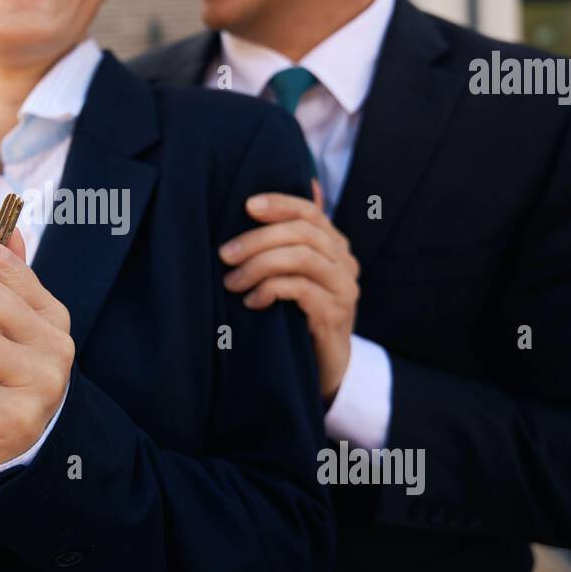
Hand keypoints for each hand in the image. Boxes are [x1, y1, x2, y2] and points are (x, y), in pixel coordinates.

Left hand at [219, 180, 359, 400]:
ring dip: (259, 265)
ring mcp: (344, 289)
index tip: (246, 206)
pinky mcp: (335, 314)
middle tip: (225, 254)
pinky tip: (251, 301)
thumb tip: (253, 203)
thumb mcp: (289, 276)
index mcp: (334, 246)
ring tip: (232, 281)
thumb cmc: (298, 316)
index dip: (280, 204)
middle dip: (258, 239)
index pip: (310, 212)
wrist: (324, 367)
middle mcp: (345, 263)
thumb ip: (280, 245)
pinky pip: (300, 289)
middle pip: (303, 233)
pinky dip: (270, 289)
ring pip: (301, 258)